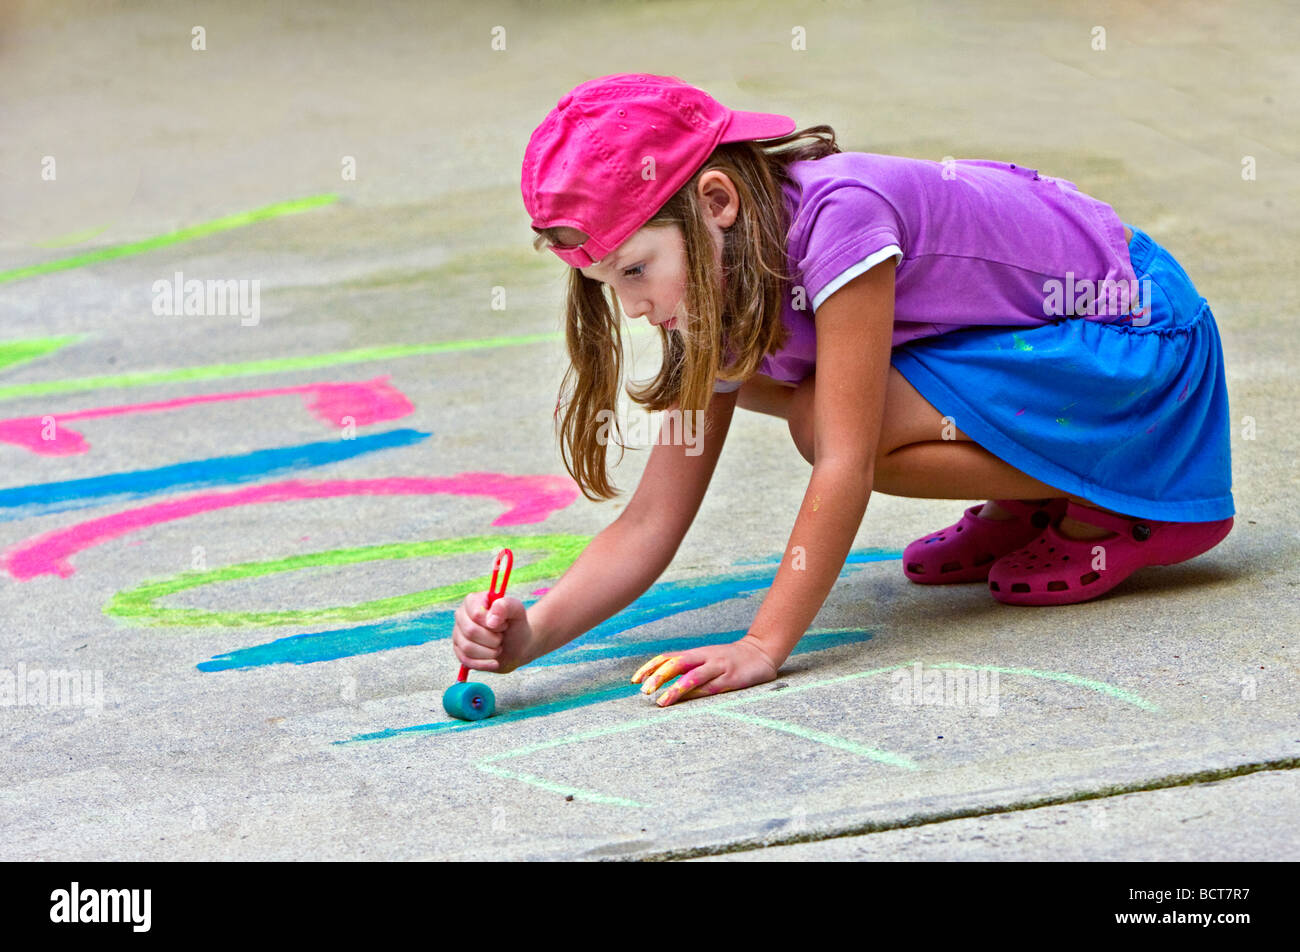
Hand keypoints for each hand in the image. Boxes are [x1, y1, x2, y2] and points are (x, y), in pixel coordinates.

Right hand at [452, 593, 538, 674]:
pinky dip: (484, 664)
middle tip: (501, 637)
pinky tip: (494, 662)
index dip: (493, 623)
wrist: (517, 645)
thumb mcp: (517, 611)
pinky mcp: (459, 650)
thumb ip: (507, 606)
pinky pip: (466, 661)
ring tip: (498, 647)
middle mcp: (462, 615)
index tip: (503, 625)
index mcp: (473, 600)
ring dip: (490, 652)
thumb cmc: (515, 624)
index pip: (476, 614)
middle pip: (470, 631)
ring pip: (467, 647)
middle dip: (492, 639)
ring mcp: (458, 633)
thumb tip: (491, 619)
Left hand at [630, 634, 781, 706]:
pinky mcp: (731, 679)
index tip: (635, 681)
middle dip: (658, 676)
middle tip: (644, 690)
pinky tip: (688, 702)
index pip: (667, 658)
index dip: (650, 668)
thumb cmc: (729, 659)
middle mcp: (704, 658)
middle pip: (677, 664)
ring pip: (693, 676)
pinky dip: (698, 694)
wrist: (760, 652)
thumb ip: (688, 667)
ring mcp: (718, 667)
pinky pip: (712, 687)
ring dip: (675, 689)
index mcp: (696, 653)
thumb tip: (661, 679)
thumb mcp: (706, 658)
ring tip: (662, 702)